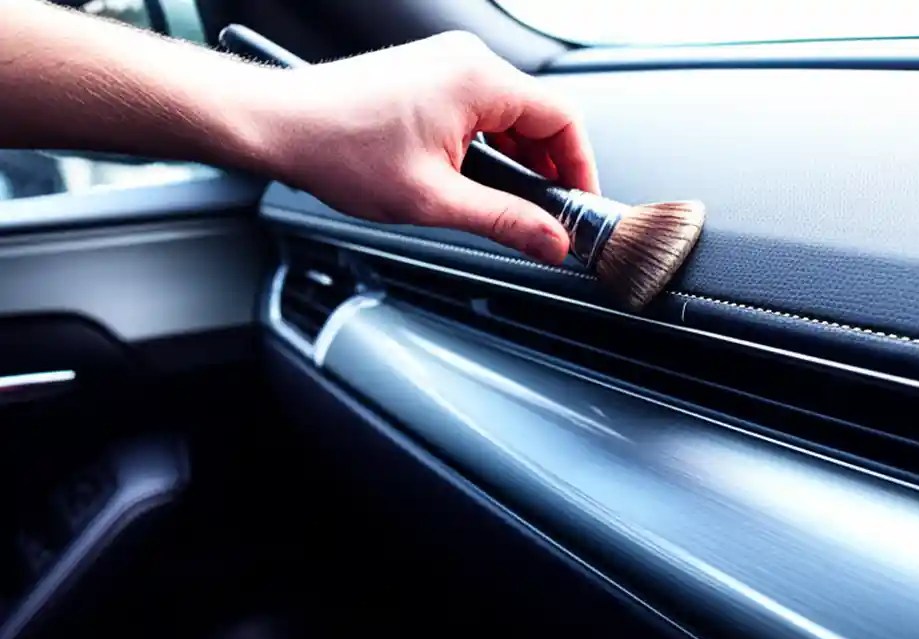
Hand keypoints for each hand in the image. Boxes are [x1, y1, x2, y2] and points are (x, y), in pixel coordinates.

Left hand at [255, 32, 598, 263]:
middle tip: (542, 218)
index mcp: (478, 79)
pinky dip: (488, 148)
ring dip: (515, 162)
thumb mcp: (433, 200)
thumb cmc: (339, 148)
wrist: (281, 126)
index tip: (577, 208)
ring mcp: (447, 64)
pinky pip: (481, 110)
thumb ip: (504, 221)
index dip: (580, 169)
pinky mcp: (430, 75)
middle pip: (539, 118)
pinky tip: (473, 181)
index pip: (563, 120)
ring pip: (510, 117)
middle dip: (547, 171)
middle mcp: (466, 61)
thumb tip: (550, 240)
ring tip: (501, 205)